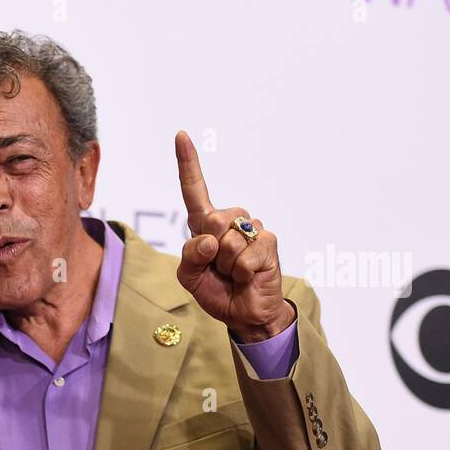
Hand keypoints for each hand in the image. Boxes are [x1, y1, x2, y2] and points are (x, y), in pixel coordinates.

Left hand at [173, 130, 294, 341]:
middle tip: (218, 268)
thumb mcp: (189, 277)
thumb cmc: (216, 290)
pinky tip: (247, 276)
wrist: (244, 313)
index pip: (194, 191)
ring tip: (233, 273)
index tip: (181, 135)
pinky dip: (242, 272)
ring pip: (228, 241)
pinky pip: (246, 255)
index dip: (188, 164)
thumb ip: (189, 257)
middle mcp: (229, 221)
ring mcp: (251, 229)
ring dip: (226, 265)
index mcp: (204, 226)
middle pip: (211, 220)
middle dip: (209, 251)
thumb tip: (209, 239)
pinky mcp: (268, 242)